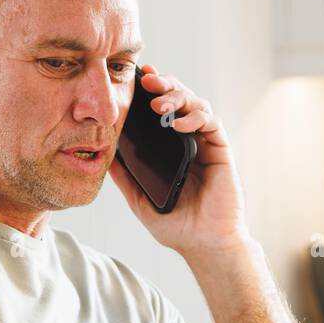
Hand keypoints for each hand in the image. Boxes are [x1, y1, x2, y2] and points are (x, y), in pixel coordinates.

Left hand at [109, 65, 250, 257]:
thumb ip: (125, 176)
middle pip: (179, 99)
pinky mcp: (221, 151)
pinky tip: (179, 125)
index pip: (162, 110)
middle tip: (146, 80)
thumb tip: (102, 153)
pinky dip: (195, 118)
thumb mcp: (140, 199)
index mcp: (170, 147)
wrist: (204, 244)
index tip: (136, 77)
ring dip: (178, 97)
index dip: (151, 91)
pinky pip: (211, 124)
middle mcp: (189, 140)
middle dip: (163, 85)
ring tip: (159, 104)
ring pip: (196, 104)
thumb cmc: (176, 225)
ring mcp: (206, 144)